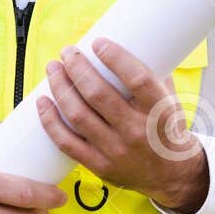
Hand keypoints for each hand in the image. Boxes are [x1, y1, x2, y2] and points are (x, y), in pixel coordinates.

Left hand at [36, 39, 209, 213]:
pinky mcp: (100, 166)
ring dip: (60, 88)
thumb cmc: (167, 129)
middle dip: (77, 68)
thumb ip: (152, 74)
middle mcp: (137, 131)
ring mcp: (116, 150)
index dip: (115, 58)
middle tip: (67, 52)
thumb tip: (132, 39)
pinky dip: (50, 121)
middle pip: (98, 94)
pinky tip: (42, 102)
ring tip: (53, 70)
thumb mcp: (170, 101)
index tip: (98, 42)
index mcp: (159, 112)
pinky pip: (67, 143)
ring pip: (78, 115)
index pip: (137, 80)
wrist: (172, 173)